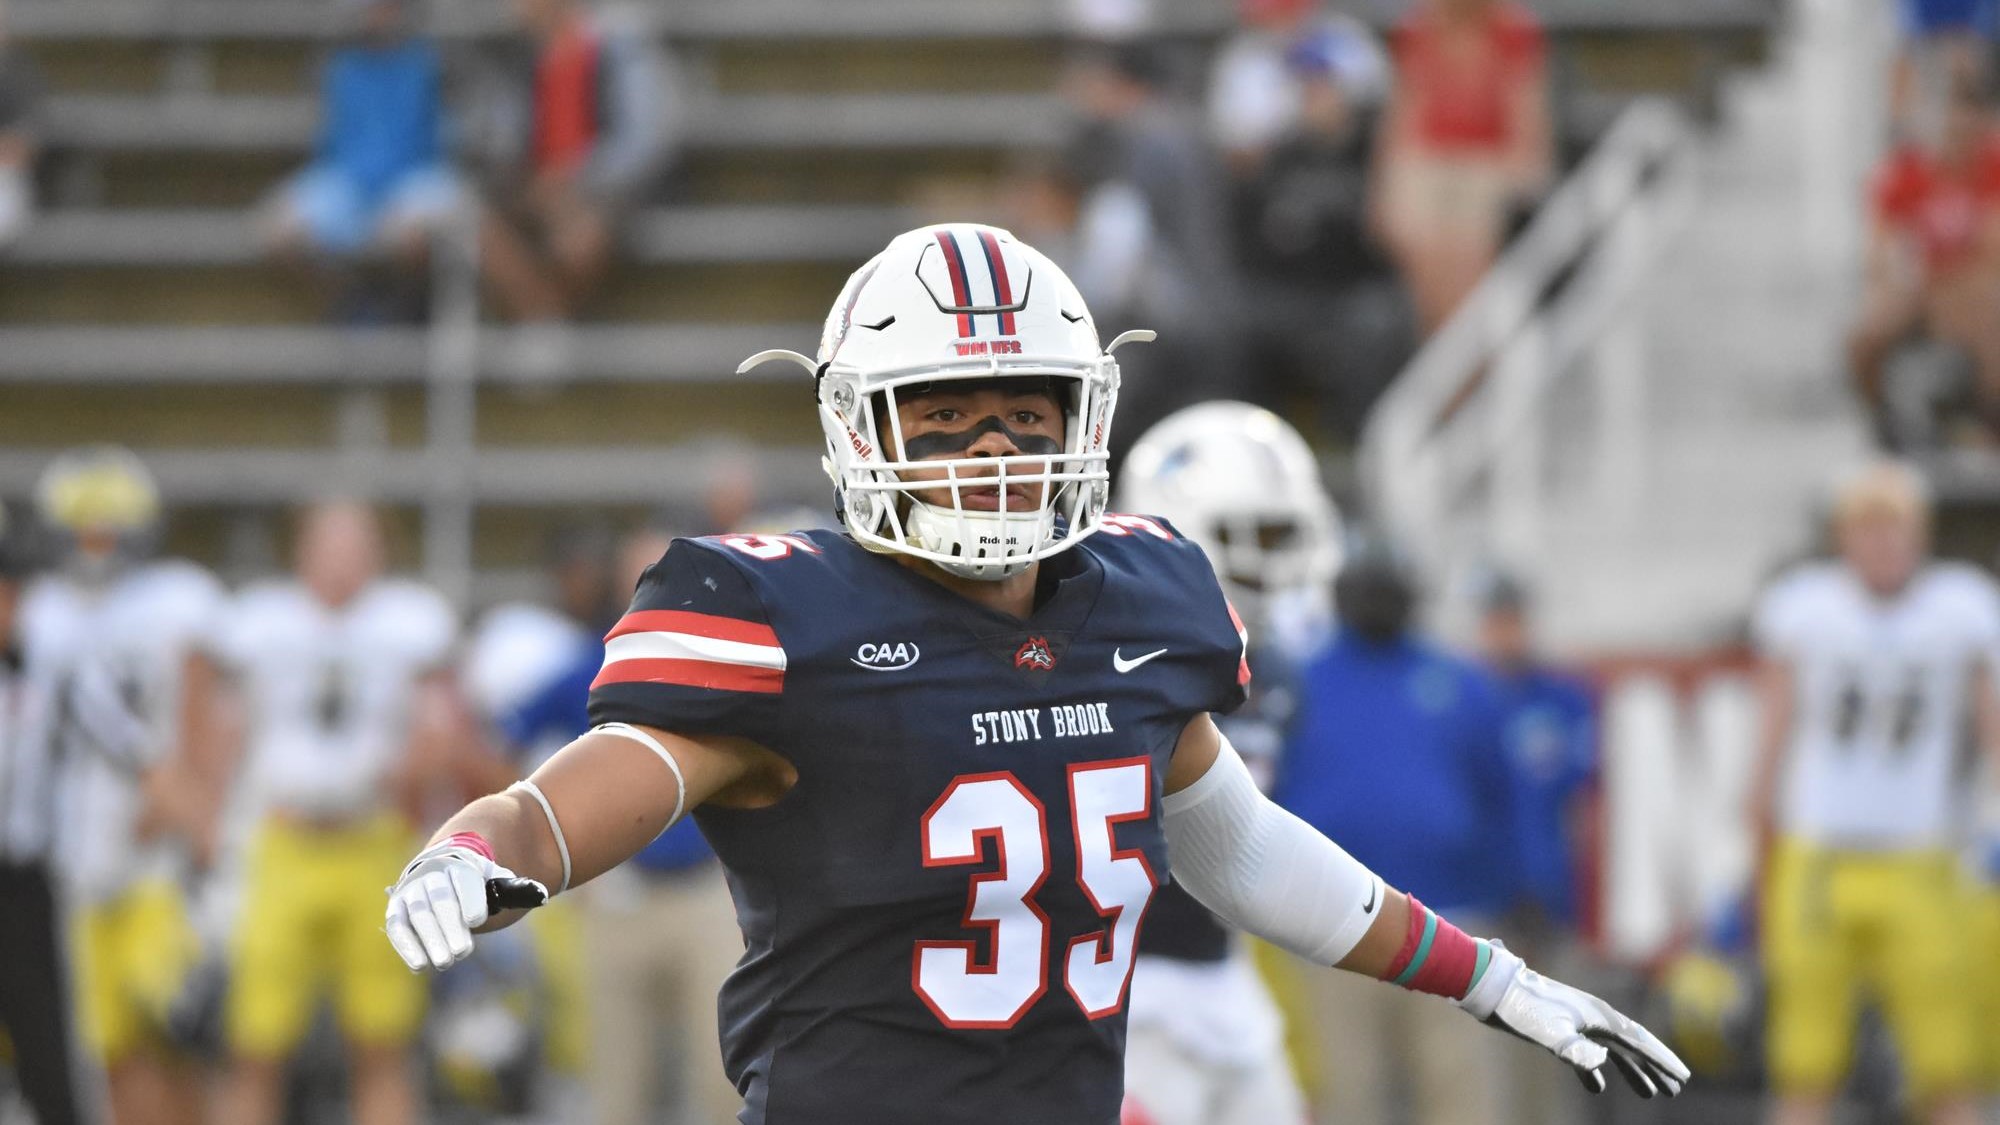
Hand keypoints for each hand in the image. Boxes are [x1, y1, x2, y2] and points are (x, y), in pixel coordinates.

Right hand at [384, 841, 525, 971]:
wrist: (442, 872)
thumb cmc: (476, 884)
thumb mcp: (497, 881)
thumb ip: (516, 889)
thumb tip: (541, 895)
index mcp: (461, 864)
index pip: (464, 880)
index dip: (470, 899)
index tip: (477, 921)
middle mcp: (432, 874)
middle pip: (440, 899)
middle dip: (450, 926)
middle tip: (462, 952)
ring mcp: (412, 890)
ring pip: (418, 913)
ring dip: (431, 939)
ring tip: (445, 962)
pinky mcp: (397, 909)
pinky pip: (398, 926)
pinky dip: (407, 945)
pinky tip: (419, 965)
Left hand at [1461, 943, 1689, 1096]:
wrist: (1492, 987)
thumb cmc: (1521, 1008)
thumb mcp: (1548, 1032)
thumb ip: (1574, 1050)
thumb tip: (1601, 1064)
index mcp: (1598, 1015)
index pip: (1639, 1040)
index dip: (1661, 1059)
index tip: (1682, 1077)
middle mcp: (1593, 1015)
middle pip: (1632, 1044)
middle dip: (1653, 1067)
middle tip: (1674, 1089)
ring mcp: (1577, 1021)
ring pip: (1613, 1049)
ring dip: (1631, 1070)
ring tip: (1649, 1093)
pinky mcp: (1559, 1028)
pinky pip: (1586, 1053)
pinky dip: (1595, 1070)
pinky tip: (1596, 1087)